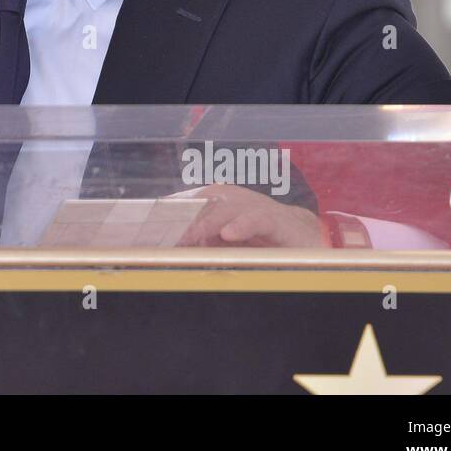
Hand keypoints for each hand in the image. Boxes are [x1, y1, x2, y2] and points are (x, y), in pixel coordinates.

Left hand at [175, 184, 328, 248]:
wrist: (302, 238)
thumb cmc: (257, 240)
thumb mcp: (224, 243)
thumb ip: (200, 243)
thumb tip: (168, 251)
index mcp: (217, 201)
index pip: (186, 204)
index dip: (168, 215)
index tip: (148, 231)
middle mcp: (233, 200)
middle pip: (201, 204)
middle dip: (182, 220)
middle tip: (165, 238)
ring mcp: (254, 208)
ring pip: (226, 209)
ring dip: (206, 224)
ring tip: (191, 237)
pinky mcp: (277, 221)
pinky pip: (258, 219)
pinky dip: (243, 224)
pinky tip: (229, 234)